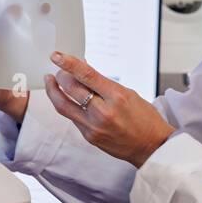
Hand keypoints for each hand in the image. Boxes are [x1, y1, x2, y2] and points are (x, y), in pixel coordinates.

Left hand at [43, 52, 174, 168]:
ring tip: (50, 81)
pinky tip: (66, 98)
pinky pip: (72, 117)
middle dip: (61, 75)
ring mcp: (94, 126)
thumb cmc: (145, 118)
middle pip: (71, 89)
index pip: (86, 75)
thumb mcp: (129, 94)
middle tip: (58, 69)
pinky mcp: (89, 136)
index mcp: (117, 97)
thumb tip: (84, 70)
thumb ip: (104, 84)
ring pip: (63, 106)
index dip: (68, 63)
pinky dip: (67, 105)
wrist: (151, 146)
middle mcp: (103, 112)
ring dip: (53, 91)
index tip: (56, 56)